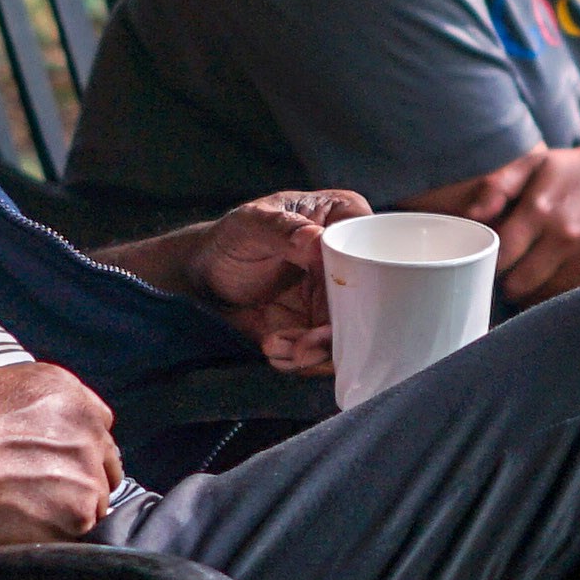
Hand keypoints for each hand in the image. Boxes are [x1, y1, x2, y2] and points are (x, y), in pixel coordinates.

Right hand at [0, 359, 122, 545]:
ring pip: (95, 500)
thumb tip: (34, 415)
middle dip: (81, 478)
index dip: (78, 447)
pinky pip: (78, 530)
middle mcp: (88, 430)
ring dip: (69, 508)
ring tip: (26, 512)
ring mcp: (88, 473)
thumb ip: (31, 399)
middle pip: (105, 464)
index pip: (98, 426)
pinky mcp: (79, 514)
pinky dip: (56, 533)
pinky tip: (24, 526)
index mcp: (68, 394)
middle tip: (45, 493)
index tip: (60, 462)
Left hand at [167, 189, 358, 373]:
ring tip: (277, 347)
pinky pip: (324, 352)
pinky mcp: (320, 327)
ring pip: (349, 334)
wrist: (203, 279)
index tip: (336, 306)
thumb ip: (282, 229)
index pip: (376, 251)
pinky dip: (300, 359)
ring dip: (315, 351)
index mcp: (344, 220)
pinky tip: (273, 349)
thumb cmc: (229, 240)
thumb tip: (315, 239)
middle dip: (335, 331)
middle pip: (368, 302)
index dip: (366, 283)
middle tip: (302, 345)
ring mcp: (336, 298)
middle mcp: (349, 261)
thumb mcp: (250, 226)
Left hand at [439, 134, 579, 301]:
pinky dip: (561, 292)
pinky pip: (574, 293)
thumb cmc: (577, 168)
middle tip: (508, 274)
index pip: (500, 256)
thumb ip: (498, 185)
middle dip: (509, 282)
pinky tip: (556, 278)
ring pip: (546, 294)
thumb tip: (471, 216)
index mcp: (540, 208)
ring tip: (530, 277)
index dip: (489, 263)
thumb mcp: (536, 162)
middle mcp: (565, 233)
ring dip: (534, 290)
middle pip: (520, 283)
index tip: (489, 261)